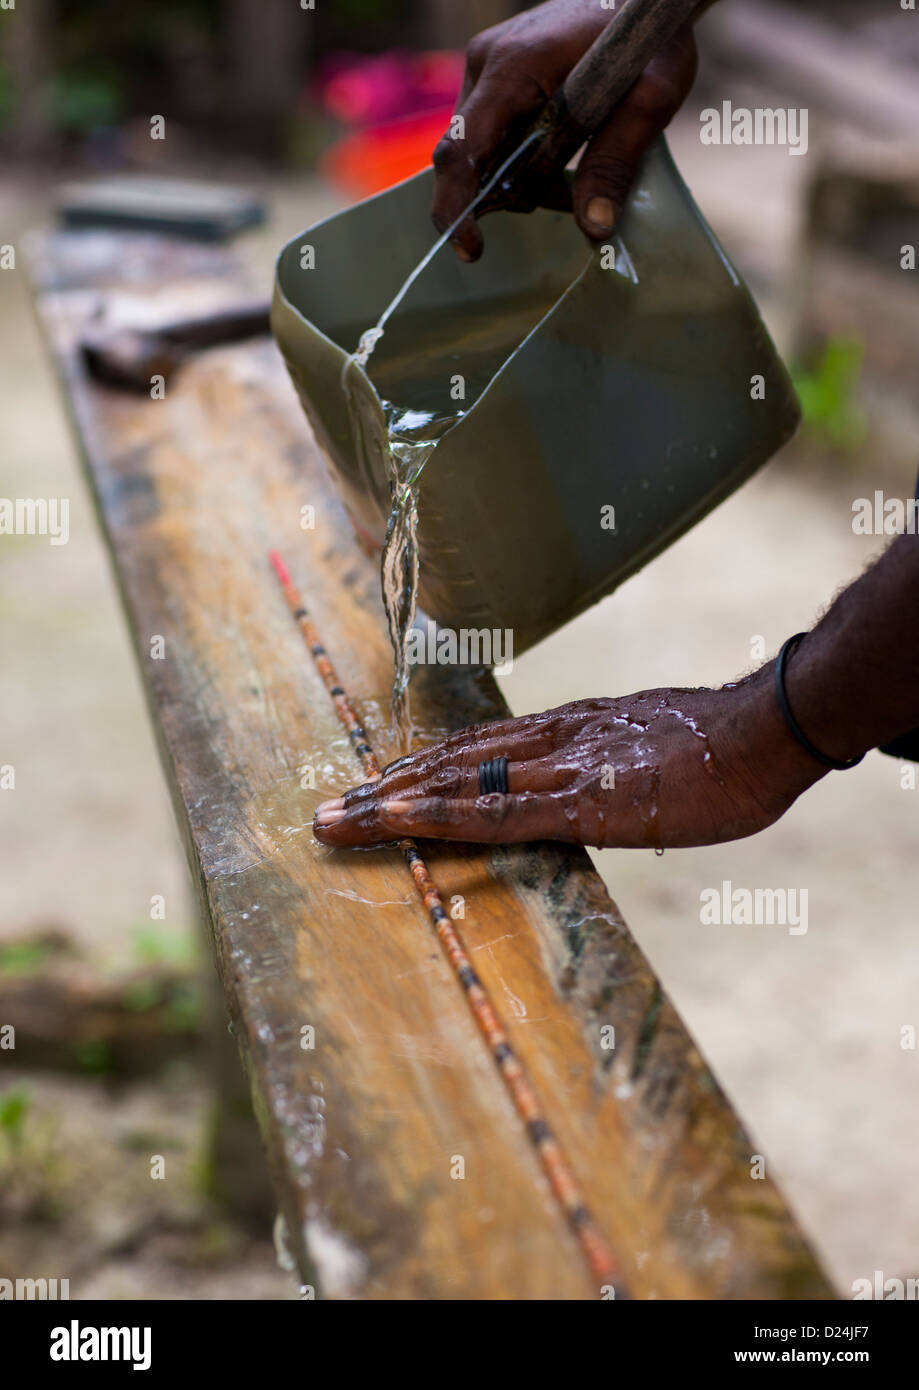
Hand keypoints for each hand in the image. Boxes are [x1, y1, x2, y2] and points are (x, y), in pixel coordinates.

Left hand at [312, 667, 824, 848]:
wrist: (764, 732)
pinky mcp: (579, 801)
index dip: (424, 769)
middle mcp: (550, 742)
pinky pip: (493, 809)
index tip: (380, 786)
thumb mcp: (651, 755)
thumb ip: (611, 771)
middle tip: (331, 806)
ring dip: (391, 799)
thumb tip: (592, 794)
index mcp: (569, 732)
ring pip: (456, 781)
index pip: (478, 749)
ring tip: (337, 817)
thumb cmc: (719, 749)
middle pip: (451, 761)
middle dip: (388, 785)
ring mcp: (560, 769)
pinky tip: (394, 817)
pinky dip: (437, 812)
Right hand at [431, 0, 698, 260]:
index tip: (471, 250)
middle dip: (500, 196)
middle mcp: (485, 63)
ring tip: (570, 182)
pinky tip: (559, 164)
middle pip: (463, 155)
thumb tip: (594, 228)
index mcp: (514, 65)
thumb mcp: (649, 99)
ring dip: (517, 182)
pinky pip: (490, 138)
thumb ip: (616, 163)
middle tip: (559, 201)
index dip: (458, 205)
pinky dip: (519, 165)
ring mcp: (486, 67)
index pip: (463, 147)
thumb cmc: (648, 36)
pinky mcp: (494, 77)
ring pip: (477, 152)